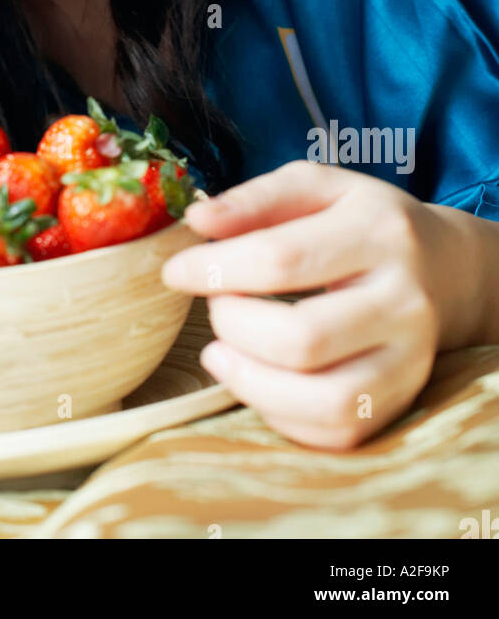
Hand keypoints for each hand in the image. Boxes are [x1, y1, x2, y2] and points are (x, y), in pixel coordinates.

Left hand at [161, 160, 460, 449]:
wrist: (443, 269)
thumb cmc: (360, 222)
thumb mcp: (317, 187)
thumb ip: (257, 198)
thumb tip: (198, 221)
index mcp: (379, 232)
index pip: (284, 258)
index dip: (216, 269)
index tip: (175, 271)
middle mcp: (403, 300)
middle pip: (301, 339)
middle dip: (234, 325)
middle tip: (218, 307)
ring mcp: (410, 360)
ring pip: (325, 401)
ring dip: (251, 382)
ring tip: (222, 353)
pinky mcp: (401, 402)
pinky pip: (336, 431)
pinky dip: (280, 414)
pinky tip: (258, 378)